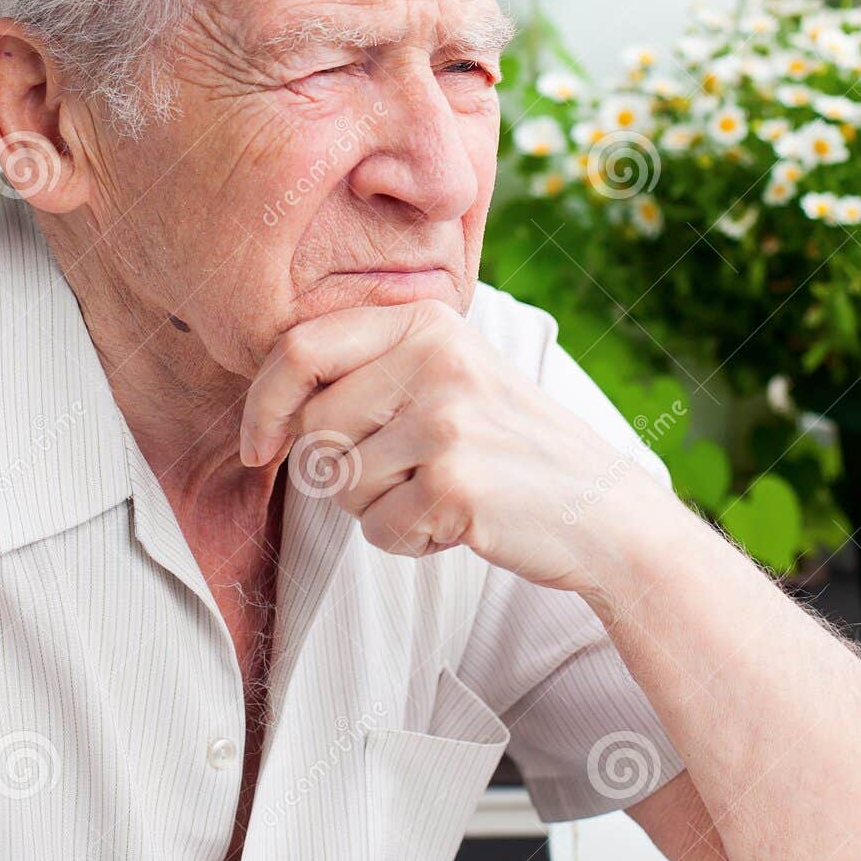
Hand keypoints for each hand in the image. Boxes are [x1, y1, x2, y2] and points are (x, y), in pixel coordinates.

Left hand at [239, 299, 667, 592]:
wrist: (601, 507)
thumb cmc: (508, 445)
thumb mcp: (449, 373)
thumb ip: (370, 367)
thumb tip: (267, 409)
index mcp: (425, 319)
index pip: (299, 349)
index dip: (263, 405)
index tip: (259, 446)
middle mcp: (434, 358)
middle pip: (312, 428)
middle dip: (336, 472)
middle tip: (397, 479)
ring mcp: (446, 419)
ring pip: (339, 485)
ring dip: (375, 509)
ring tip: (435, 493)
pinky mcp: (455, 482)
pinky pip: (377, 529)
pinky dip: (406, 540)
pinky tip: (454, 521)